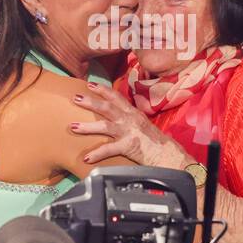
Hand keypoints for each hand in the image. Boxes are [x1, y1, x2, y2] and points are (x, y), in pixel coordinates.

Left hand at [70, 81, 190, 165]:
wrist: (169, 155)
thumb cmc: (157, 143)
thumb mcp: (143, 126)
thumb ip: (131, 120)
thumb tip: (118, 119)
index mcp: (134, 113)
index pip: (117, 97)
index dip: (102, 90)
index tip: (89, 84)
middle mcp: (131, 119)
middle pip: (107, 107)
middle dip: (90, 102)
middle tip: (75, 98)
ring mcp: (129, 132)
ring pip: (105, 126)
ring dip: (87, 126)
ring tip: (73, 126)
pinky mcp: (129, 146)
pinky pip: (109, 149)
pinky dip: (96, 153)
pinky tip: (86, 157)